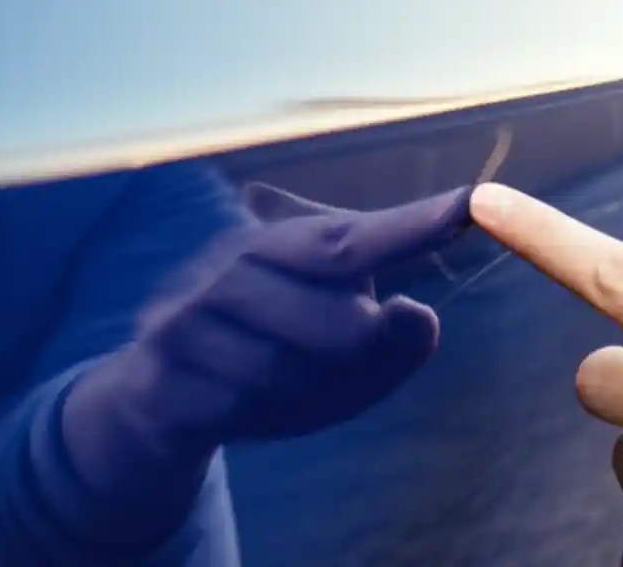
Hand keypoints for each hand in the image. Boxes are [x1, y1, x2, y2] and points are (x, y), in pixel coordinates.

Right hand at [61, 186, 470, 521]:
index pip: (349, 239)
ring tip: (299, 382)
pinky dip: (262, 416)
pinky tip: (247, 403)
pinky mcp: (159, 373)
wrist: (155, 400)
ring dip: (312, 392)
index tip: (467, 206)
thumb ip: (392, 338)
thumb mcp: (340, 347)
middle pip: (337, 321)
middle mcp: (226, 265)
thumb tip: (420, 317)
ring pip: (287, 371)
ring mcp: (185, 317)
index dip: (408, 227)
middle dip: (363, 350)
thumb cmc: (269, 355)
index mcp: (276, 242)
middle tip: (357, 344)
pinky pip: (238, 408)